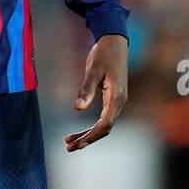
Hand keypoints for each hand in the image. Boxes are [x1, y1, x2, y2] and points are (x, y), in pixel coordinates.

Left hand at [65, 34, 128, 151]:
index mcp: (117, 96)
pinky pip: (103, 118)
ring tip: (69, 142)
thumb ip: (86, 89)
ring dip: (88, 134)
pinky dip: (91, 126)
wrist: (114, 41)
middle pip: (105, 128)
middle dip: (88, 139)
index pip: (106, 123)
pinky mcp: (112, 99)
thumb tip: (78, 109)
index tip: (79, 143)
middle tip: (69, 147)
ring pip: (104, 125)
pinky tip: (78, 131)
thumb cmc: (104, 53)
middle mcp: (119, 101)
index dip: (93, 135)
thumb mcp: (93, 69)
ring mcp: (117, 101)